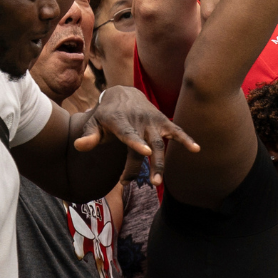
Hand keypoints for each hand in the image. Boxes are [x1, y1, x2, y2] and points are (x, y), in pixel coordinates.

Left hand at [74, 86, 198, 185]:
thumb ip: (88, 136)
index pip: (127, 133)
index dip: (135, 142)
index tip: (144, 153)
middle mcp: (138, 121)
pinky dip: (186, 139)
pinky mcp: (163, 121)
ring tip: (158, 182)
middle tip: (152, 184)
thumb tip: (80, 147)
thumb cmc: (106, 115)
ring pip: (160, 144)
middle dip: (151, 164)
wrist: (123, 93)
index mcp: (119, 120)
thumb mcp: (93, 122)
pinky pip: (177, 131)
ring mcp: (152, 121)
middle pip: (147, 145)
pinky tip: (196, 149)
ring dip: (161, 163)